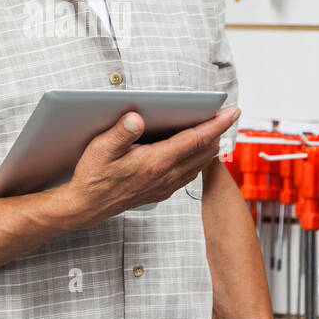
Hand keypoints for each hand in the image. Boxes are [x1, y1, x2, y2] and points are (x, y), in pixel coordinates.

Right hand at [59, 105, 240, 228]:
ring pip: (199, 164)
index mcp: (157, 162)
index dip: (217, 123)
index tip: (232, 112)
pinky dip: (198, 160)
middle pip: (204, 151)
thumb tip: (137, 117)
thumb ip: (121, 132)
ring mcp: (165, 185)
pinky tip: (194, 153)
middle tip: (227, 115)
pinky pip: (189, 174)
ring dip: (209, 147)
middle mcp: (166, 175)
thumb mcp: (102, 148)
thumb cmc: (93, 177)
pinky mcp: (161, 191)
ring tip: (215, 130)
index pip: (196, 139)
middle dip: (218, 132)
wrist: (87, 207)